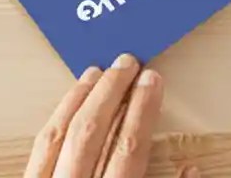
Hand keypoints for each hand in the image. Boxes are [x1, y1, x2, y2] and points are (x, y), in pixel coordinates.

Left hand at [23, 54, 198, 177]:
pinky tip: (68, 106)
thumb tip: (191, 169)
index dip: (141, 110)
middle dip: (110, 92)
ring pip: (57, 135)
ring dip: (79, 99)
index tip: (151, 80)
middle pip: (89, 133)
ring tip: (97, 73)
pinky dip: (55, 122)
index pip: (127, 147)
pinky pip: (39, 148)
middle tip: (127, 63)